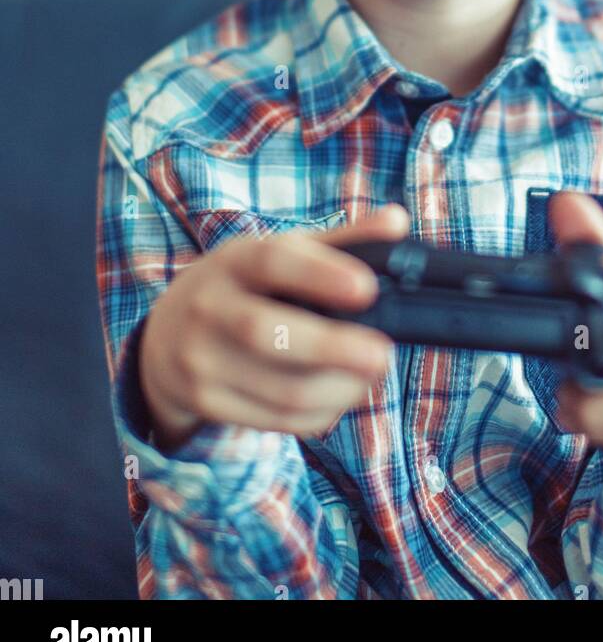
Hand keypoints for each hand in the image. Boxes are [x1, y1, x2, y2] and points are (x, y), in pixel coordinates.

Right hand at [139, 204, 410, 451]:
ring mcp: (202, 361)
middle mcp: (209, 309)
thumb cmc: (242, 287)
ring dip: (338, 388)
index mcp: (233, 261)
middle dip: (333, 348)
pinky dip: (319, 412)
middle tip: (383, 354)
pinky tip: (342, 395)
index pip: (272, 263)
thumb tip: (399, 222)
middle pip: (268, 334)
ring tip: (372, 375)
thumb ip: (341, 241)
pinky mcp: (207, 403)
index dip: (320, 275)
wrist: (164, 337)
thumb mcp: (278, 254)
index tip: (367, 288)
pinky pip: (275, 419)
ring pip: (280, 388)